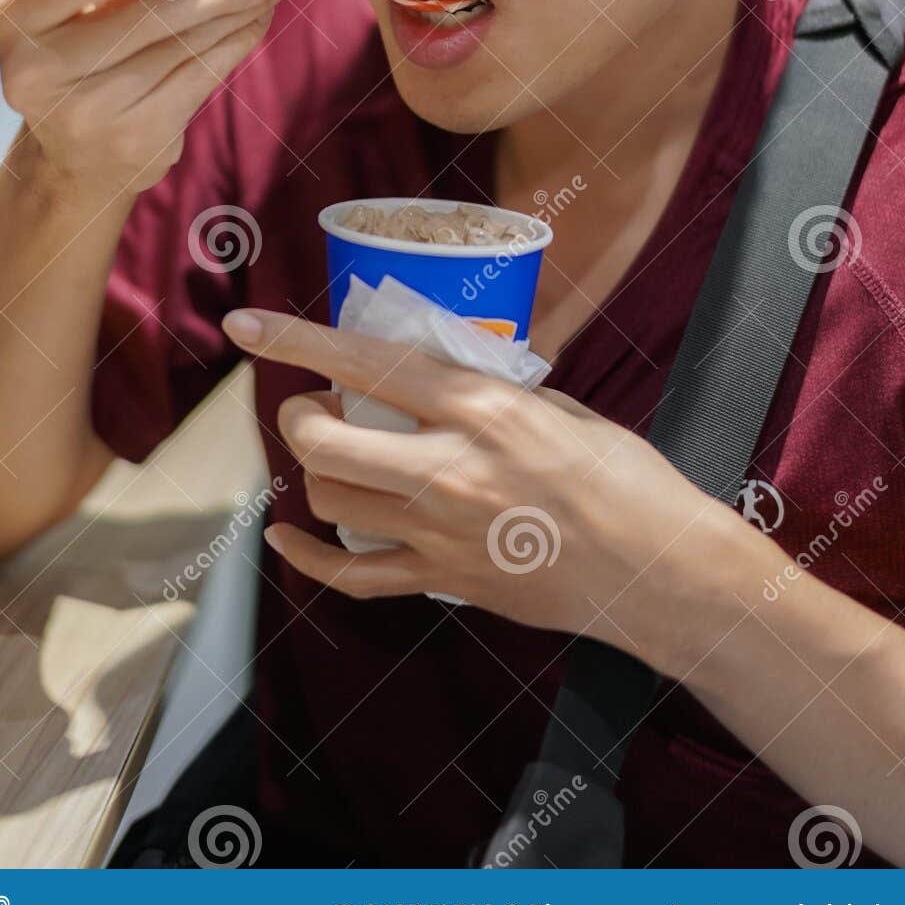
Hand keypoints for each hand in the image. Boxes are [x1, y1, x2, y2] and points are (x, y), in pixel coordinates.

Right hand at [0, 0, 287, 201]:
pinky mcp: (133, 143)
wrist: (78, 151)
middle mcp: (34, 71)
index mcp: (10, 17)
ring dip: (237, 12)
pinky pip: (201, 78)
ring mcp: (83, 114)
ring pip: (182, 45)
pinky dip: (237, 43)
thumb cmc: (88, 40)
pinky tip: (255, 23)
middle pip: (142, 14)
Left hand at [222, 307, 750, 671]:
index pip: (364, 362)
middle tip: (314, 405)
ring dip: (313, 473)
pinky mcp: (445, 581)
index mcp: (480, 409)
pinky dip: (306, 559)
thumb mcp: (555, 406)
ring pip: (329, 501)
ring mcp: (441, 532)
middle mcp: (449, 468)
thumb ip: (484, 389)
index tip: (244, 322)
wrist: (661, 570)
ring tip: (332, 456)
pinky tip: (286, 540)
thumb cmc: (623, 477)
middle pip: (323, 442)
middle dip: (299, 415)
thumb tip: (428, 368)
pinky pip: (351, 576)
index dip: (294, 339)